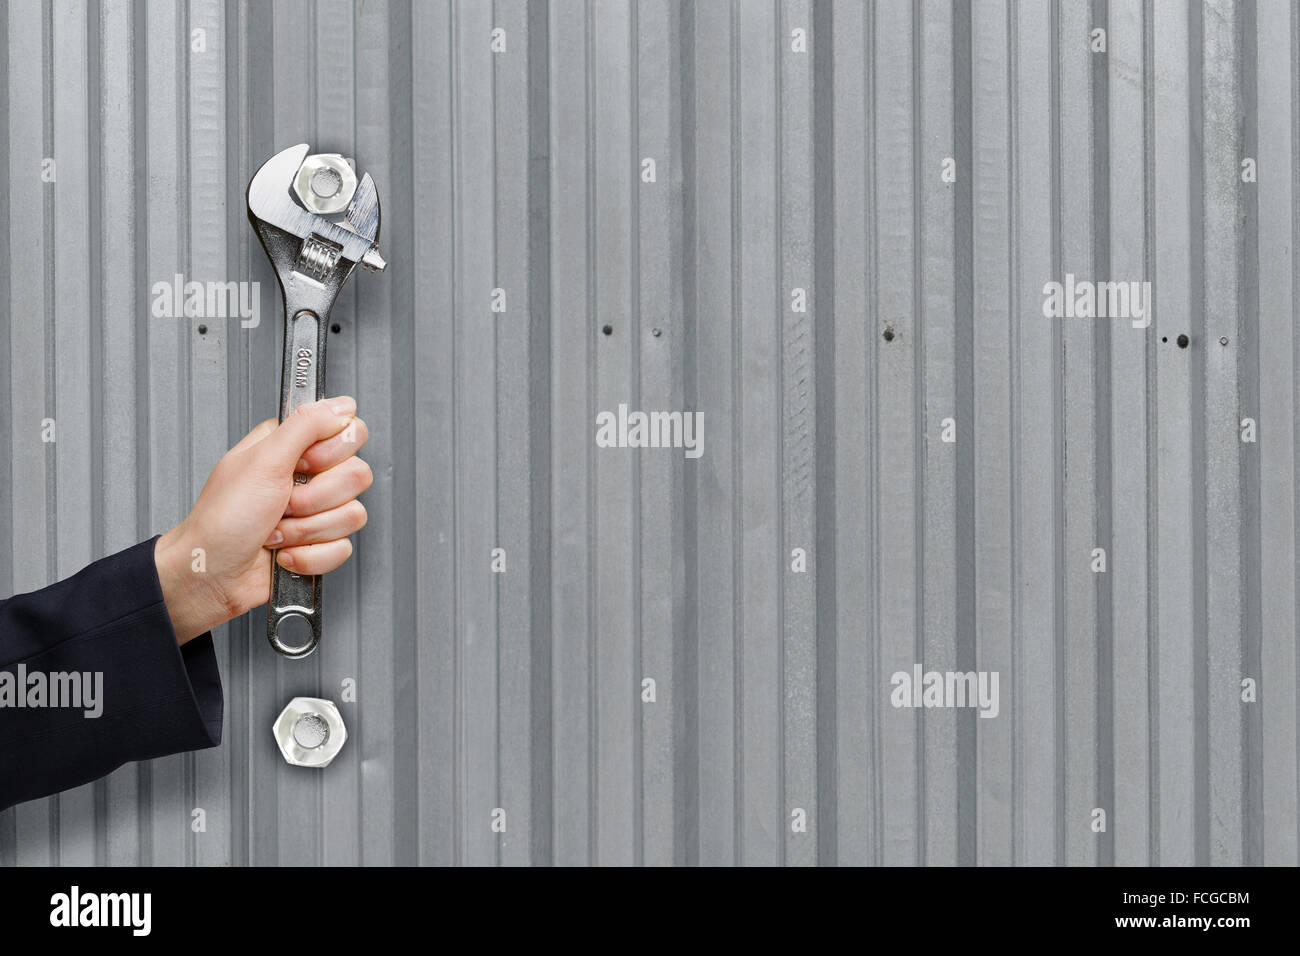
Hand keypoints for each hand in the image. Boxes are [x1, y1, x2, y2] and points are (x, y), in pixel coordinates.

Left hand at [154, 396, 372, 643]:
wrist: (211, 575)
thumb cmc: (222, 519)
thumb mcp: (262, 460)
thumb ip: (306, 425)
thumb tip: (342, 405)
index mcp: (294, 445)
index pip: (348, 431)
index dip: (331, 452)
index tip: (301, 464)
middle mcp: (309, 475)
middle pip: (356, 475)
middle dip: (315, 498)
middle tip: (283, 501)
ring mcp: (317, 511)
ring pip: (352, 514)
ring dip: (306, 530)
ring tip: (276, 530)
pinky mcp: (321, 543)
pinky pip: (343, 548)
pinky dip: (310, 556)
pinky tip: (285, 552)